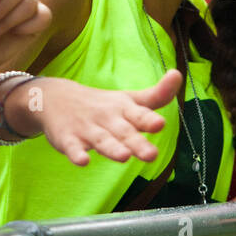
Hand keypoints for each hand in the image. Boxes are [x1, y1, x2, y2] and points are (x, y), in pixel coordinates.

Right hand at [6, 71, 178, 165]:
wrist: (55, 98)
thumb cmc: (102, 104)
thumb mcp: (130, 99)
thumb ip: (157, 95)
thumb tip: (179, 74)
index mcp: (123, 109)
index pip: (139, 115)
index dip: (149, 120)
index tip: (160, 124)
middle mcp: (107, 119)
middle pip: (124, 132)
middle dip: (137, 143)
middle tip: (151, 155)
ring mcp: (87, 129)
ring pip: (101, 141)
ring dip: (112, 149)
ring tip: (124, 157)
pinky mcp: (68, 139)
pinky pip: (72, 148)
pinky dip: (76, 154)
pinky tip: (82, 161)